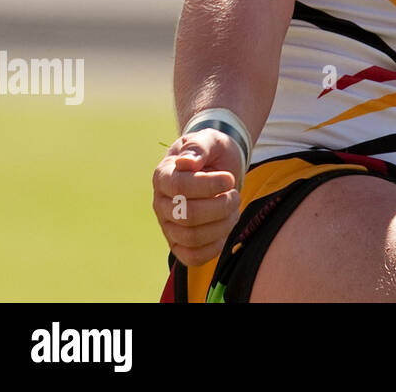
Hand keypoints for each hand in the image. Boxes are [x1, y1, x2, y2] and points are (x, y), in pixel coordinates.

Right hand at [152, 129, 243, 267]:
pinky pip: (191, 257)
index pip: (180, 187)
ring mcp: (168, 225)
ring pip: (192, 237)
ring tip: (232, 208)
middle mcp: (161, 203)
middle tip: (235, 194)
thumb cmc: (213, 151)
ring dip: (222, 225)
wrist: (219, 165)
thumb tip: (187, 163)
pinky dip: (213, 247)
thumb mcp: (210, 140)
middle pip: (188, 215)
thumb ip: (199, 147)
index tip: (230, 178)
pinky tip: (225, 229)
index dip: (209, 185)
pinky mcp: (179, 243)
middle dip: (221, 206)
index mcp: (164, 176)